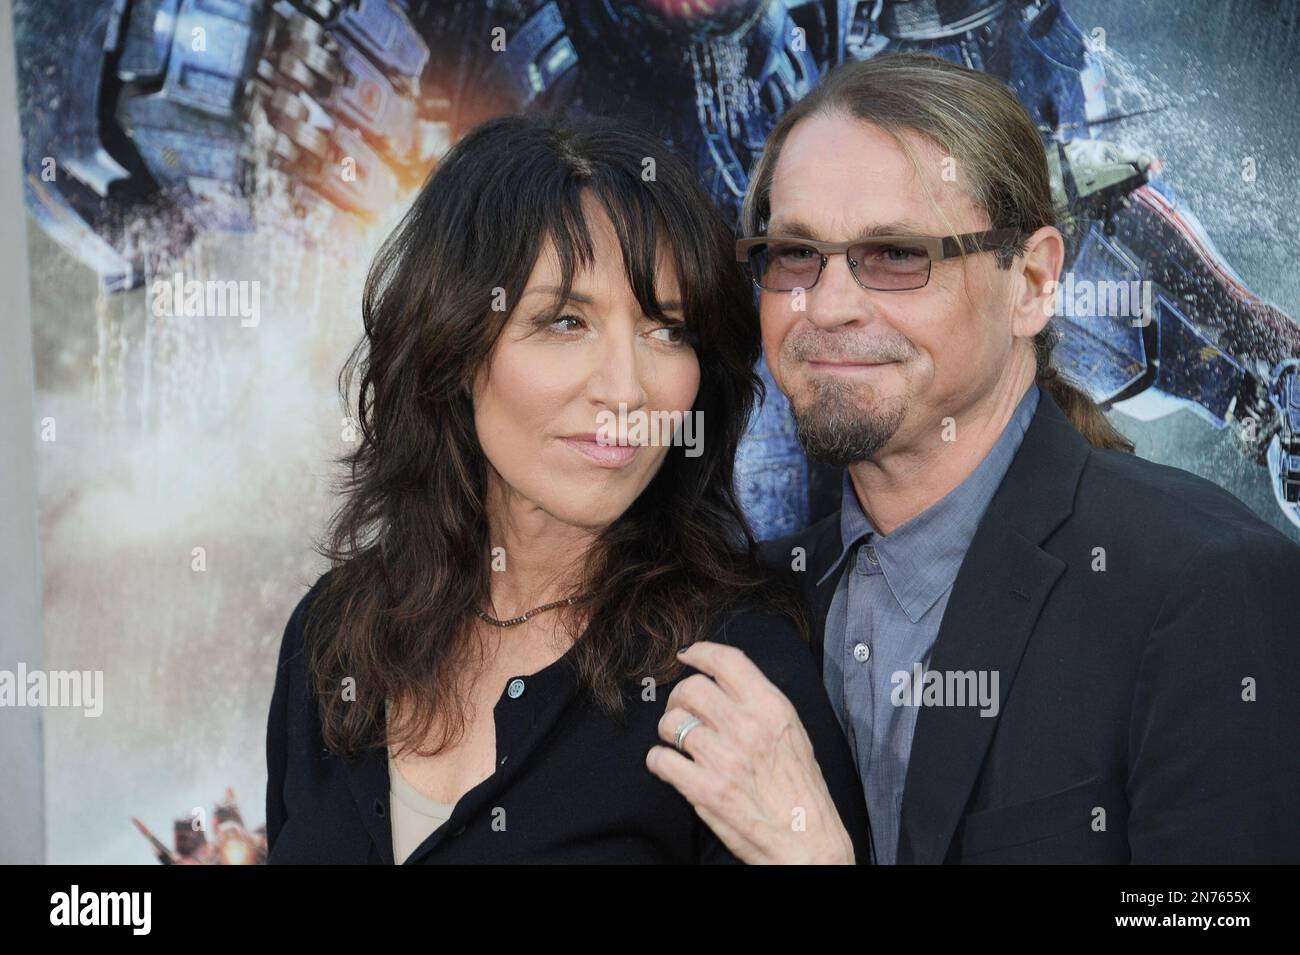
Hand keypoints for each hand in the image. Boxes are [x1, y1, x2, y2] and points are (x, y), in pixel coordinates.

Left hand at [646, 641, 854, 863]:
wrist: (808, 843)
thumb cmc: (802, 789)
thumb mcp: (793, 732)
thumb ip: (761, 704)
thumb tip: (724, 681)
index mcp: (772, 708)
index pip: (726, 661)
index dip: (699, 652)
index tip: (686, 656)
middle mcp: (747, 727)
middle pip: (689, 688)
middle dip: (678, 698)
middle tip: (682, 711)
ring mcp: (724, 758)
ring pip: (670, 722)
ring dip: (667, 730)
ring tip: (676, 741)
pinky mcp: (705, 790)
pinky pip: (661, 759)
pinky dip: (658, 761)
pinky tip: (669, 765)